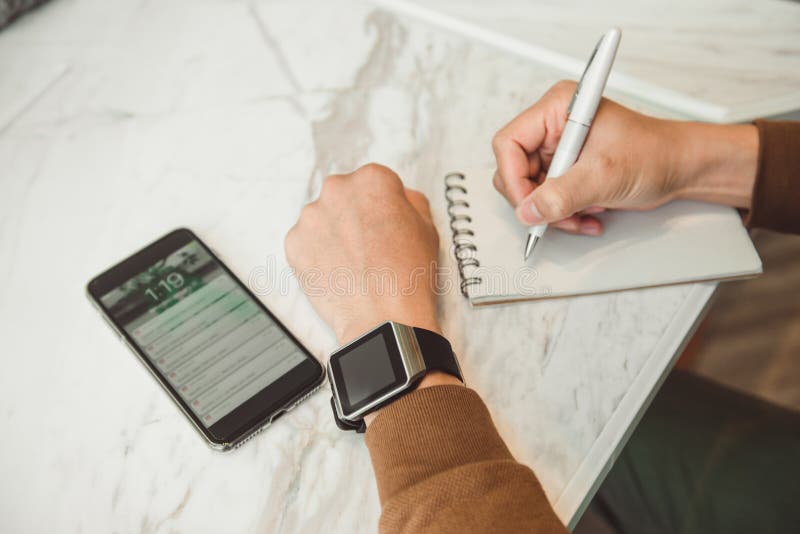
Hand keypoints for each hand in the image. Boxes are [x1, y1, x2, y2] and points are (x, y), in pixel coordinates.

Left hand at [285, 164, 460, 424]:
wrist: (383, 317)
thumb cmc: (407, 276)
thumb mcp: (427, 227)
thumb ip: (410, 202)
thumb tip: (398, 199)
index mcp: (372, 180)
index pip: (375, 183)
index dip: (384, 207)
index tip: (385, 224)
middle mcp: (337, 191)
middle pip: (344, 197)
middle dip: (354, 216)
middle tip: (369, 246)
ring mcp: (311, 217)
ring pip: (323, 219)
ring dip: (334, 234)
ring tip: (353, 263)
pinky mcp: (294, 243)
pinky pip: (305, 242)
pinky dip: (317, 254)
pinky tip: (337, 271)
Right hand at [492, 81, 757, 234]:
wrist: (680, 167)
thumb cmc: (654, 153)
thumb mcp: (604, 175)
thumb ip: (562, 194)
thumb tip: (528, 211)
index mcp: (557, 108)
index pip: (509, 144)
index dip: (513, 178)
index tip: (529, 205)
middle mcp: (553, 126)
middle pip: (515, 170)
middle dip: (537, 199)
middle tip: (556, 215)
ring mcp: (558, 148)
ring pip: (530, 189)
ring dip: (554, 211)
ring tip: (582, 214)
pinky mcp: (566, 168)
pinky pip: (547, 197)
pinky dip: (564, 213)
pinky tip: (588, 215)